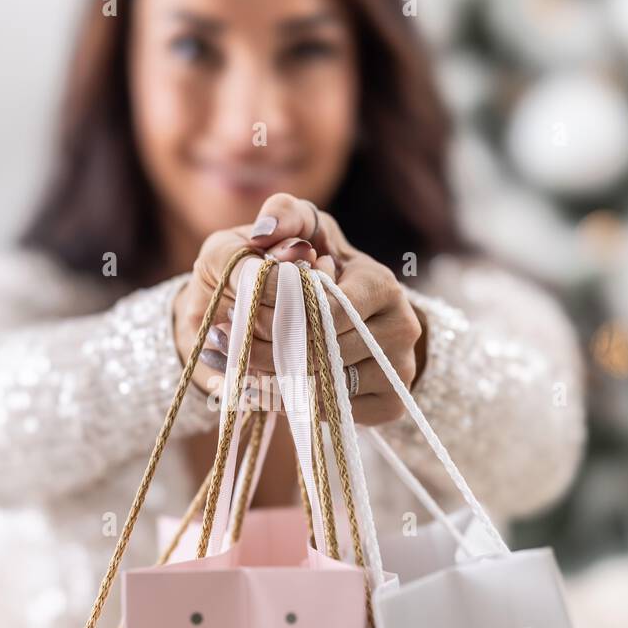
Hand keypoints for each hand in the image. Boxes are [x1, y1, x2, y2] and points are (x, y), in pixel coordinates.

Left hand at [173, 193, 425, 424]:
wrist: (343, 318)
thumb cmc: (317, 268)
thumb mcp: (304, 230)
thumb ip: (285, 214)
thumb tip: (265, 230)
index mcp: (381, 284)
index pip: (325, 310)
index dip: (278, 313)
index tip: (239, 311)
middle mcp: (402, 327)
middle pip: (324, 350)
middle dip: (268, 347)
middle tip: (226, 341)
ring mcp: (401, 369)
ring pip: (327, 385)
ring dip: (274, 378)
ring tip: (239, 362)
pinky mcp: (392, 405)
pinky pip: (336, 413)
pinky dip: (296, 404)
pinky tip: (272, 385)